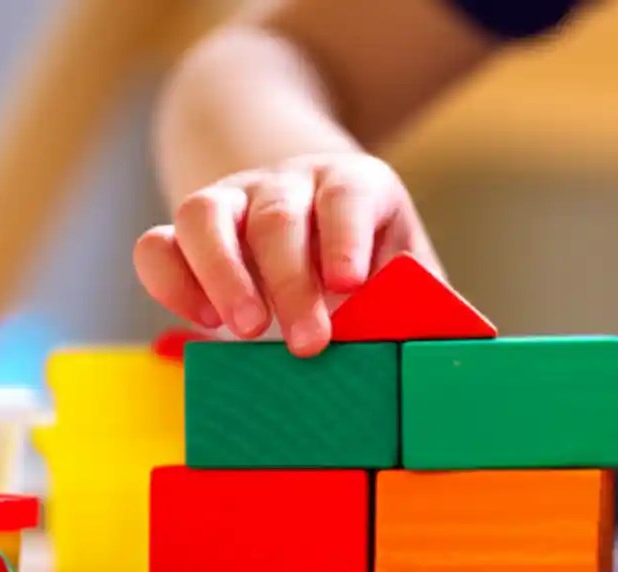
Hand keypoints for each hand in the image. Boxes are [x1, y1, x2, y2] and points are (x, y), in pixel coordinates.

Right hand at [134, 152, 440, 356]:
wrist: (309, 203)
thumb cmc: (370, 254)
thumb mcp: (407, 266)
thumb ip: (427, 301)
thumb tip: (460, 341)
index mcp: (352, 184)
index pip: (347, 195)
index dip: (345, 237)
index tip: (349, 285)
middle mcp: (287, 183)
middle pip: (278, 215)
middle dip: (290, 281)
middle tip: (306, 343)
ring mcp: (231, 199)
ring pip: (204, 213)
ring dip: (221, 273)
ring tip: (242, 329)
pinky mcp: (186, 230)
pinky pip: (156, 243)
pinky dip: (170, 282)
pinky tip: (200, 321)